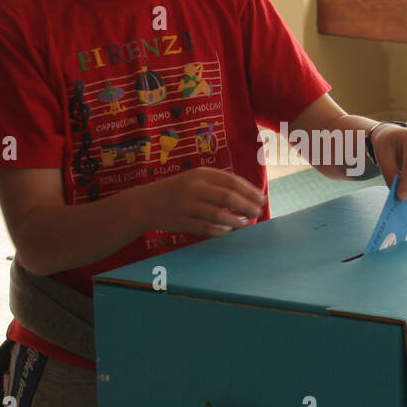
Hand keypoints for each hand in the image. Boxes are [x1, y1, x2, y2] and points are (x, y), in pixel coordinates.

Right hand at [141, 167, 264, 236]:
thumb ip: (217, 183)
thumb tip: (248, 194)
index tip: (261, 198)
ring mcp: (186, 205)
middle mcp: (193, 187)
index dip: (249, 191)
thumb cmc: (177, 190)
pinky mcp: (180, 221)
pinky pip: (205, 228)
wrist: (146, 203)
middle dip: (246, 205)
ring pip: (217, 214)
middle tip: (257, 212)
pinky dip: (219, 231)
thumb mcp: (195, 179)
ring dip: (235, 221)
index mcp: (200, 174)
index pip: (231, 181)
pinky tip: (227, 232)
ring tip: (245, 224)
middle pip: (227, 197)